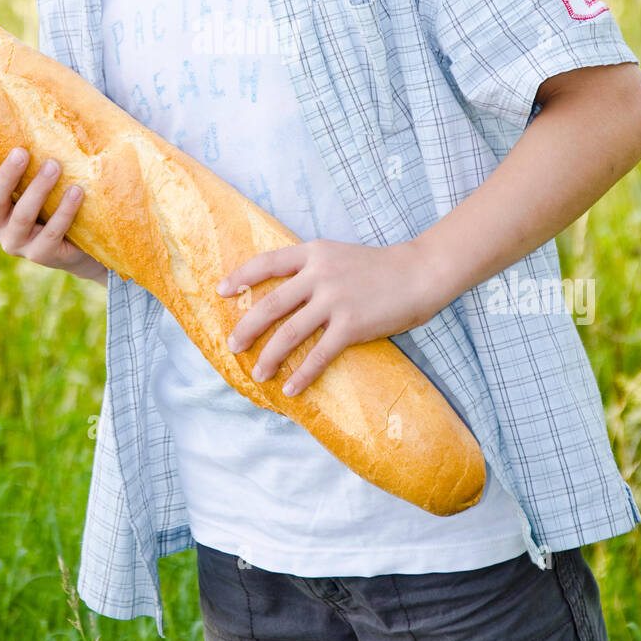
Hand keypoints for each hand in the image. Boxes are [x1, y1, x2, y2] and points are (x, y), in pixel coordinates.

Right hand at [0, 147, 106, 283]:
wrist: (75, 241)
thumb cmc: (48, 198)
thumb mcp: (30, 180)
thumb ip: (25, 160)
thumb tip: (37, 107)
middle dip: (7, 175)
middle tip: (22, 151)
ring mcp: (16, 243)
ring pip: (23, 215)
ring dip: (38, 189)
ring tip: (55, 166)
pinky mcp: (41, 254)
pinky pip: (52, 232)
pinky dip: (64, 211)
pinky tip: (77, 192)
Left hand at [216, 238, 434, 396]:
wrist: (419, 273)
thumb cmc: (379, 267)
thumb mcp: (338, 255)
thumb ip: (312, 268)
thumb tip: (281, 293)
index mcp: (313, 252)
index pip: (267, 262)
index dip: (240, 276)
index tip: (221, 291)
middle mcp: (319, 274)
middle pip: (270, 304)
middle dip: (246, 327)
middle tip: (233, 345)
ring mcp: (335, 300)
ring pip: (289, 333)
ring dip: (269, 357)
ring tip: (258, 374)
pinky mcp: (351, 325)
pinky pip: (318, 354)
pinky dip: (301, 374)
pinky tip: (290, 388)